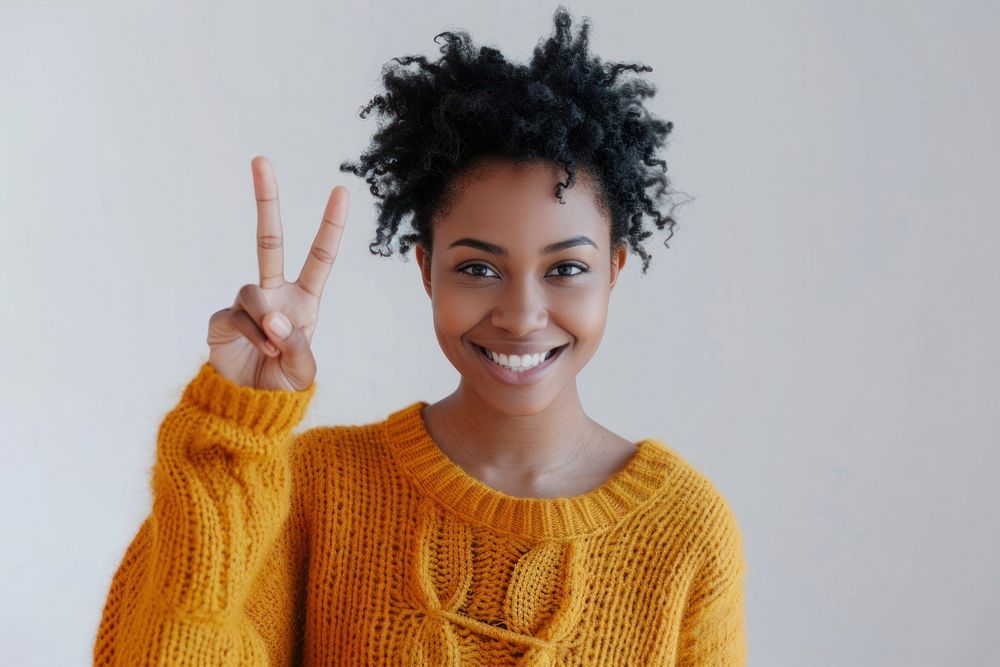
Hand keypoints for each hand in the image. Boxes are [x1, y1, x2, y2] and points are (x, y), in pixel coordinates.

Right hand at [206, 156, 348, 389]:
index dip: (330, 226)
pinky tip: (259, 351)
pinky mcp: (222, 318)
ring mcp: (247, 305)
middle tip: (261, 160)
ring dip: (267, 321)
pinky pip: (238, 314)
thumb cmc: (282, 387)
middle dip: (265, 200)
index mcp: (304, 302)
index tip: (341, 191)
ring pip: (253, 291)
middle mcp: (274, 295)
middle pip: (268, 240)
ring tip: (274, 349)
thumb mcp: (303, 371)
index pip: (320, 257)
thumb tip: (274, 318)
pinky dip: (252, 334)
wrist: (247, 409)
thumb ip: (297, 344)